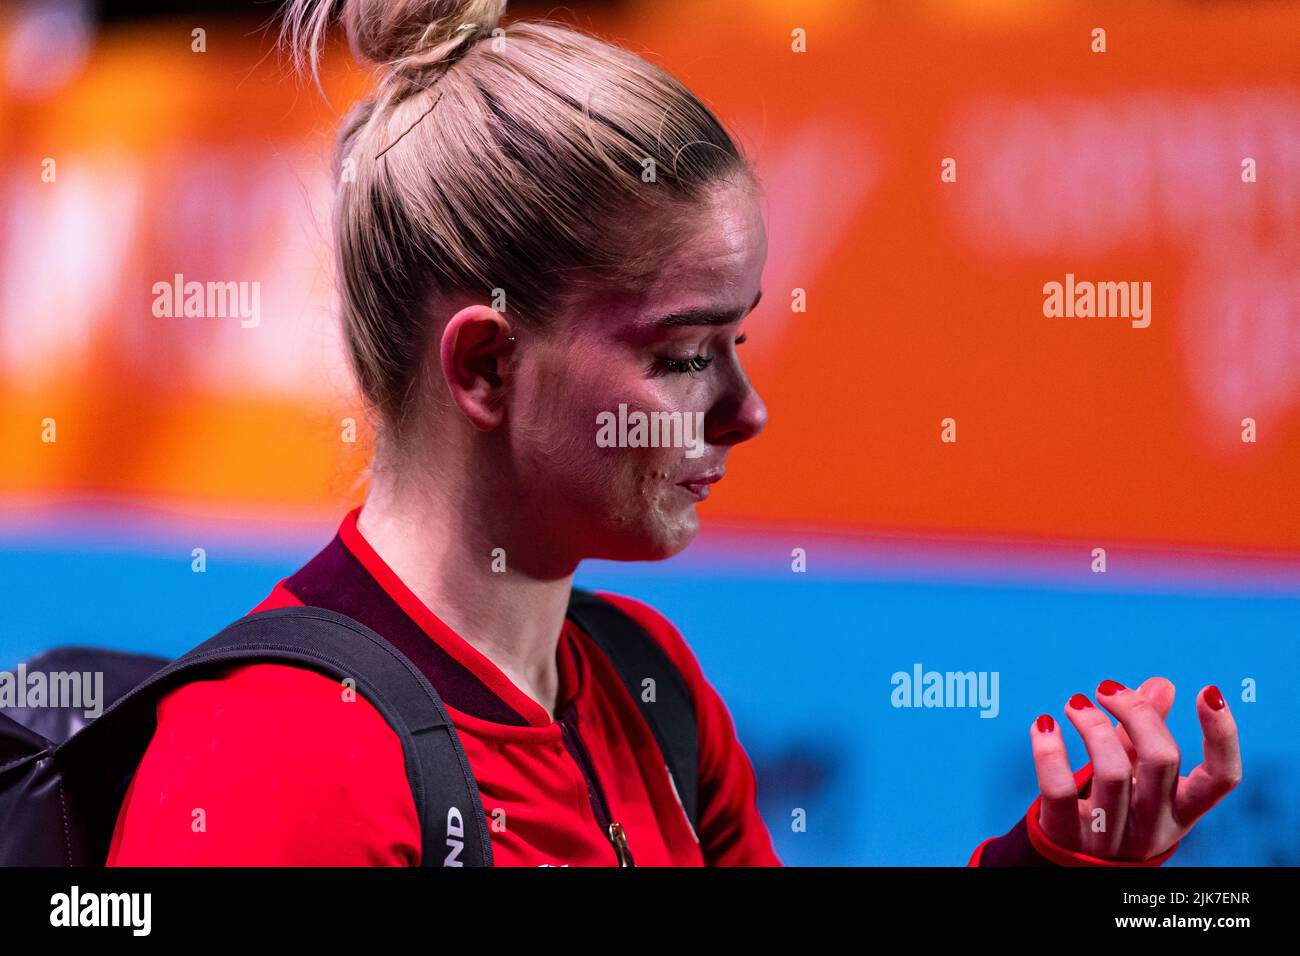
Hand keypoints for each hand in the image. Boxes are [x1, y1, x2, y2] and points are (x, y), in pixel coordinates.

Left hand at [1029, 677, 1241, 860]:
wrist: (1071, 866)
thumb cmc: (1116, 813)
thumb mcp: (1139, 780)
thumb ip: (1148, 733)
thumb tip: (1161, 685)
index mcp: (1182, 811)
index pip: (1220, 778)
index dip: (1222, 735)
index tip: (1207, 691)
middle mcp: (1153, 827)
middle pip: (1162, 760)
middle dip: (1138, 712)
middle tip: (1107, 689)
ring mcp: (1110, 835)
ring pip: (1112, 770)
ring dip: (1093, 724)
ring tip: (1075, 703)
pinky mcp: (1066, 834)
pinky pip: (1059, 788)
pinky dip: (1050, 750)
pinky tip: (1044, 724)